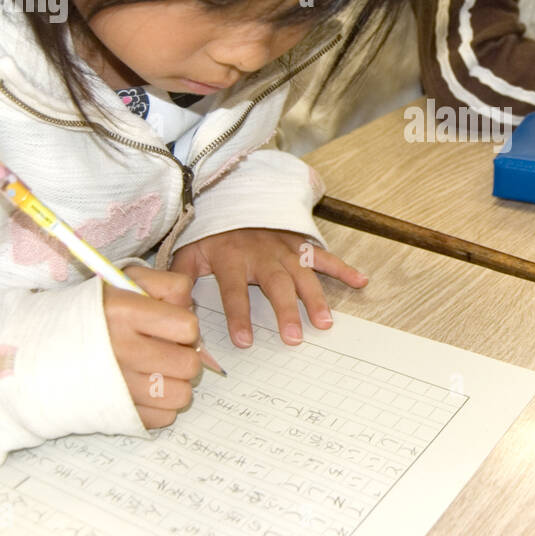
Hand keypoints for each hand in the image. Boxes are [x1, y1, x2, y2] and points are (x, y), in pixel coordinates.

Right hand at [104, 265, 201, 429]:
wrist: (37, 347)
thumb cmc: (90, 311)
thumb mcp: (125, 280)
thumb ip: (168, 285)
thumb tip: (190, 310)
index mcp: (123, 312)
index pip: (188, 328)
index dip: (184, 327)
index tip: (170, 327)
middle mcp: (119, 350)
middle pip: (189, 365)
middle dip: (182, 356)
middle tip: (164, 350)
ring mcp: (117, 387)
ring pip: (181, 395)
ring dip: (174, 383)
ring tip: (154, 370)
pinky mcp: (115, 414)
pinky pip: (163, 417)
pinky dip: (159, 406)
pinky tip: (142, 389)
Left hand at [170, 228, 367, 348]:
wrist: (232, 194)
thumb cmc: (211, 233)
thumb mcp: (188, 250)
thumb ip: (180, 276)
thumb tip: (174, 303)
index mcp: (230, 258)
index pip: (233, 291)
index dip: (238, 316)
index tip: (245, 341)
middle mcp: (260, 254)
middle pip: (275, 285)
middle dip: (286, 312)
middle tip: (294, 337)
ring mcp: (283, 248)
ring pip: (302, 274)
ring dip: (315, 298)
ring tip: (325, 322)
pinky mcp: (299, 243)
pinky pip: (323, 255)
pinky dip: (343, 268)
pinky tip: (360, 281)